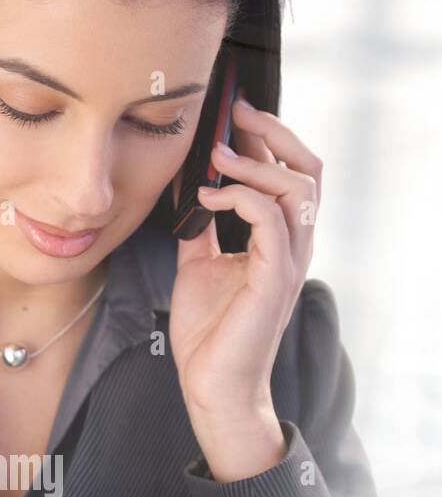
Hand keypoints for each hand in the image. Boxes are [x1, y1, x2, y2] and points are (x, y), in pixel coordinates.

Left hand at [169, 94, 322, 440]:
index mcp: (280, 240)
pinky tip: (207, 197)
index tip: (233, 114)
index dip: (268, 138)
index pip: (291, 173)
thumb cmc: (209, 333)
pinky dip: (239, 197)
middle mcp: (294, 245)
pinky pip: (270, 219)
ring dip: (254, 163)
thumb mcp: (197, 265)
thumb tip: (188, 191)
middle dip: (274, 134)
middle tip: (236, 113)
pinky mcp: (275, 277)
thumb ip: (201, 228)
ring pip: (298, 187)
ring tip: (215, 157)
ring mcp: (289, 261)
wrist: (211, 384)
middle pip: (308, 169)